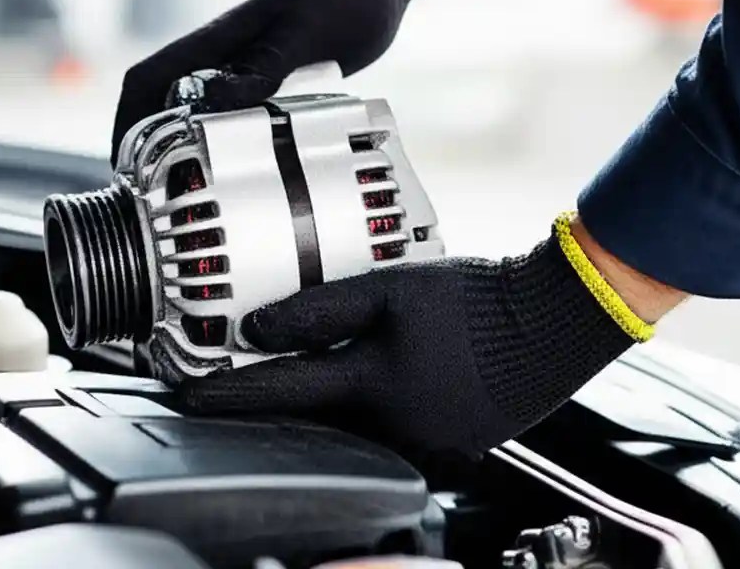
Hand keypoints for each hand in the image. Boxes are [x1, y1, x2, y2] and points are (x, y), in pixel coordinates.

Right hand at [111, 0, 430, 161]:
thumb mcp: (303, 35)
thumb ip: (261, 67)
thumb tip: (211, 100)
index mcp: (214, 42)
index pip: (145, 80)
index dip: (126, 122)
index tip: (124, 164)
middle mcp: (221, 58)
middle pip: (163, 104)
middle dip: (151, 147)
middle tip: (156, 193)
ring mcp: (245, 71)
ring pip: (200, 116)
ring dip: (188, 149)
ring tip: (191, 192)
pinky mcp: (272, 83)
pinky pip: (237, 119)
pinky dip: (231, 147)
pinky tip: (245, 173)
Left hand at [175, 229, 642, 457]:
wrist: (550, 324)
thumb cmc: (477, 302)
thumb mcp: (390, 289)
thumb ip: (321, 309)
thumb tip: (261, 325)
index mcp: (373, 383)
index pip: (280, 392)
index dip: (227, 394)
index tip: (189, 397)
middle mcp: (392, 426)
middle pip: (308, 425)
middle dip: (267, 411)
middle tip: (234, 392)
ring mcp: (422, 445)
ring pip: (346, 437)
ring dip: (315, 419)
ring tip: (296, 391)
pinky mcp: (446, 450)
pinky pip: (385, 442)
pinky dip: (360, 423)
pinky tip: (361, 400)